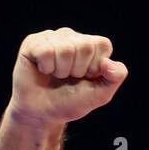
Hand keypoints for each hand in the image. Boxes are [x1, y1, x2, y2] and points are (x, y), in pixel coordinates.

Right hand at [9, 28, 128, 125]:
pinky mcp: (33, 41)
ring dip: (61, 70)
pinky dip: (45, 67)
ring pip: (64, 48)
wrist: (44, 113)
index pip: (102, 44)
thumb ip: (115, 78)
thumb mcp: (100, 94)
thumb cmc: (72, 102)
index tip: (86, 78)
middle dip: (78, 70)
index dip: (95, 67)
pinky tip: (43, 70)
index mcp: (91, 46)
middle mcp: (72, 37)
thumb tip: (107, 62)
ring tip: (56, 75)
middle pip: (84, 46)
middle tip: (69, 78)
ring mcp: (52, 37)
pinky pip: (45, 50)